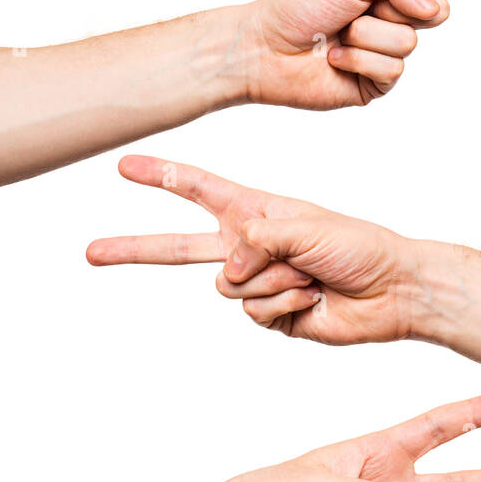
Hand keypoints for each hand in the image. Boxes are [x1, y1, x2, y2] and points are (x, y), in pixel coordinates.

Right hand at [87, 156, 436, 341]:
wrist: (390, 291)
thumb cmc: (358, 246)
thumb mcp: (305, 225)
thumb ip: (258, 239)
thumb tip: (228, 271)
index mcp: (254, 211)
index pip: (197, 190)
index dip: (161, 177)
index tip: (123, 166)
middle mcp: (249, 246)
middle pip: (177, 248)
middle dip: (134, 248)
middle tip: (90, 252)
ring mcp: (258, 283)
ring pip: (230, 288)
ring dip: (272, 282)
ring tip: (309, 276)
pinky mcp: (272, 316)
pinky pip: (255, 314)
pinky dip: (283, 305)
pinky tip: (310, 298)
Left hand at [237, 0, 480, 107]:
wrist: (265, 49)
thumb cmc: (300, 7)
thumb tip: (439, 9)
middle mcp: (397, 21)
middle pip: (429, 15)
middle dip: (390, 7)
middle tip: (351, 11)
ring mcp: (388, 57)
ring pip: (406, 46)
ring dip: (366, 38)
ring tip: (335, 38)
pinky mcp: (375, 88)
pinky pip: (389, 72)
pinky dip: (359, 62)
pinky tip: (334, 60)